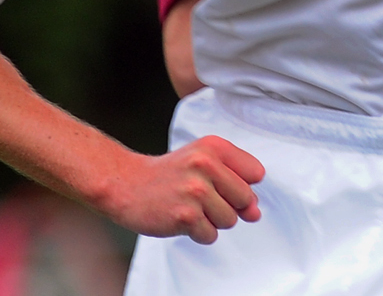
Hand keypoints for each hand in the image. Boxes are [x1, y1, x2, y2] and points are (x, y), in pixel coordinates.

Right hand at [97, 136, 264, 241]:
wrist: (126, 184)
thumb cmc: (168, 175)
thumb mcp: (202, 163)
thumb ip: (236, 183)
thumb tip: (256, 213)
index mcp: (213, 146)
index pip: (256, 173)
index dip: (240, 184)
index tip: (218, 182)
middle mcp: (205, 164)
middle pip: (246, 200)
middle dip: (227, 205)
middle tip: (199, 196)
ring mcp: (195, 191)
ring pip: (229, 220)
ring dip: (211, 220)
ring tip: (188, 206)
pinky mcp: (185, 216)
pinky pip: (211, 235)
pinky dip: (197, 232)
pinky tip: (180, 217)